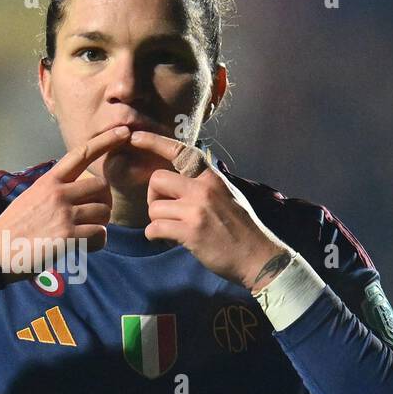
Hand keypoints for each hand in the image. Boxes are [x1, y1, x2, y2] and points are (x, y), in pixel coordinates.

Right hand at [0, 126, 124, 295]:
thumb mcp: (32, 197)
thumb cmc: (14, 227)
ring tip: (84, 232)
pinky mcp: (68, 237)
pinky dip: (97, 242)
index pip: (81, 155)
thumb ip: (55, 190)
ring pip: (104, 212)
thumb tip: (78, 191)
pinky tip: (84, 246)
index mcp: (49, 181)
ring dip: (100, 224)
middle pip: (102, 188)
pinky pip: (100, 234)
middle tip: (94, 214)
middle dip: (104, 201)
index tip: (124, 132)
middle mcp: (58, 193)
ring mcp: (64, 215)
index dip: (105, 142)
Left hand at [130, 131, 293, 292]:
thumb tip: (179, 182)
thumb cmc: (240, 229)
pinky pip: (154, 228)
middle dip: (152, 196)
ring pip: (154, 208)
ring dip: (157, 221)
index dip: (153, 141)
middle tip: (163, 211)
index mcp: (211, 177)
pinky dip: (154, 236)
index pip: (179, 151)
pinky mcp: (191, 231)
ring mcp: (197, 209)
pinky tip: (165, 240)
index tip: (135, 136)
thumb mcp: (227, 196)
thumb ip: (204, 186)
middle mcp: (203, 188)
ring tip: (172, 230)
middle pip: (157, 180)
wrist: (258, 257)